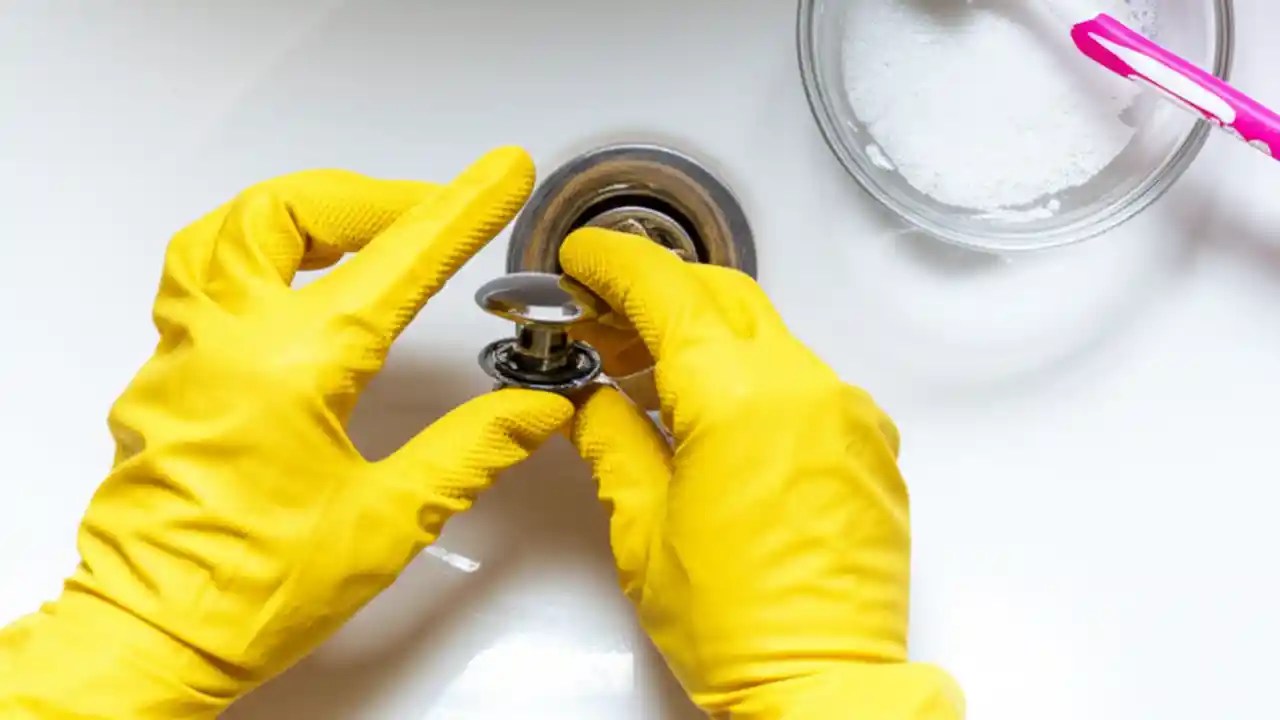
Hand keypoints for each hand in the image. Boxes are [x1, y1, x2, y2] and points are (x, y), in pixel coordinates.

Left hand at [0, 149, 571, 717]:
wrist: (155, 638)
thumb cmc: (250, 592)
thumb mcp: (388, 519)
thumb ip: (472, 450)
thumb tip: (536, 409)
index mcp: (290, 367)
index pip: (392, 262)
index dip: (459, 211)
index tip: (500, 176)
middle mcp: (226, 342)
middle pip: (286, 212)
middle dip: (369, 195)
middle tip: (428, 209)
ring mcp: (184, 354)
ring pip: (226, 230)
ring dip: (301, 211)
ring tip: (361, 225)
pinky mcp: (165, 376)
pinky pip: (200, 276)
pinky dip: (256, 250)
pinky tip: (295, 280)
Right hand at [561, 230, 963, 718]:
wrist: (825, 684)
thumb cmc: (738, 627)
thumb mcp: (641, 528)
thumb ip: (612, 439)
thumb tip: (593, 399)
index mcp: (738, 401)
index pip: (668, 292)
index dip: (616, 263)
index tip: (585, 257)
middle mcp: (805, 389)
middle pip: (723, 295)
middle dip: (658, 293)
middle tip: (602, 321)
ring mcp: (847, 413)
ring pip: (766, 335)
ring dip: (704, 336)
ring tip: (646, 375)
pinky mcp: (870, 443)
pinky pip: (805, 380)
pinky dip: (753, 376)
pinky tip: (714, 417)